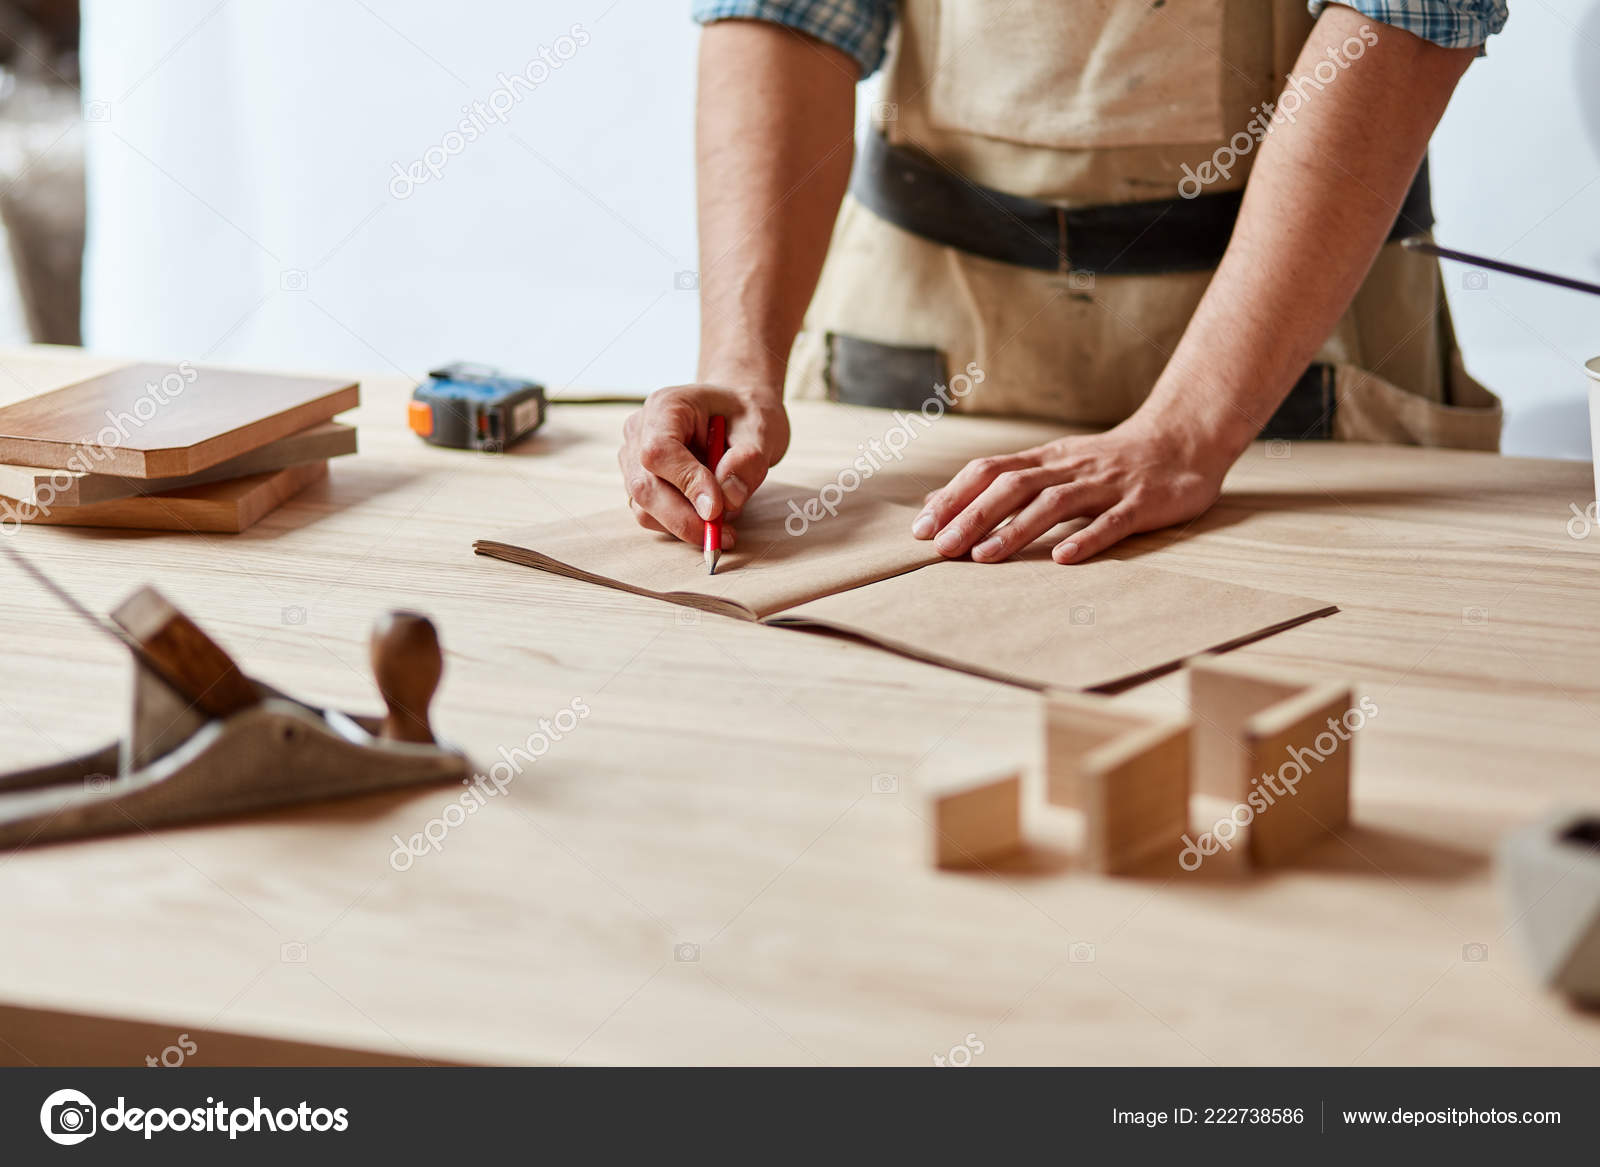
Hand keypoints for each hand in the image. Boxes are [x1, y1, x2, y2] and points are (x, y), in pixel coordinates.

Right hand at [619, 384, 789, 544]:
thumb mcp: (760, 430)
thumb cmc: (746, 416)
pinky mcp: (639, 482)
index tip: (716, 509)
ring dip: (684, 525)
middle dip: (685, 519)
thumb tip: (727, 498)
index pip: (659, 451)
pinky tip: (708, 517)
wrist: (736, 413)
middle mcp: (640, 430)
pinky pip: (651, 514)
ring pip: (645, 507)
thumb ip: (748, 461)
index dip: (686, 483)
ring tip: (724, 521)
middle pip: (645, 486)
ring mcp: (633, 458)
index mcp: (666, 406)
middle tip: (725, 535)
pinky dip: (680, 524)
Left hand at [911, 418, 1230, 563]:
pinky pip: (1111, 522)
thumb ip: (1009, 481)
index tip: (922, 527)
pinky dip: (1086, 538)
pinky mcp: (1140, 504)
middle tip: (941, 549)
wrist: (1184, 438)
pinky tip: (1064, 558)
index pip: (989, 472)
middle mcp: (1069, 468)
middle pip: (1012, 488)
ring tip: (984, 557)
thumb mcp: (1056, 464)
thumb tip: (944, 500)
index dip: (954, 497)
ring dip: (1015, 530)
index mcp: (1047, 460)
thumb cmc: (1111, 460)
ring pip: (1053, 504)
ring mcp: (1105, 485)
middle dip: (972, 517)